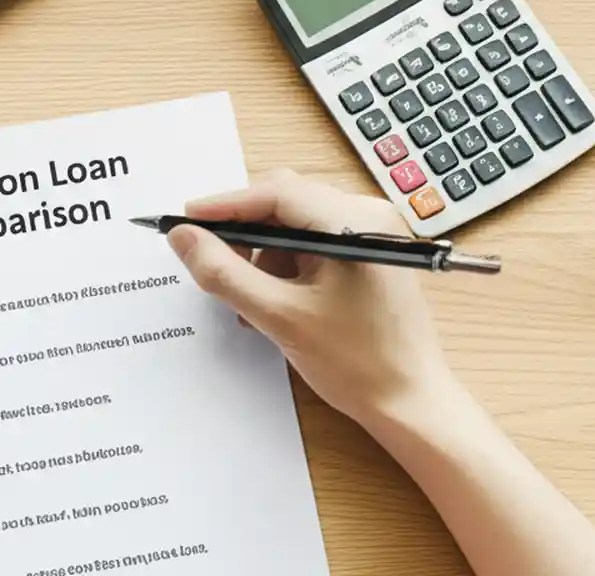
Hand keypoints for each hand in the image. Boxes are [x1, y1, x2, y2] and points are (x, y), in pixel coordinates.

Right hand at [166, 170, 454, 427]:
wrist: (410, 402)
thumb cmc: (357, 363)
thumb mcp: (278, 316)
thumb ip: (224, 273)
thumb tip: (183, 238)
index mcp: (354, 222)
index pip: (275, 193)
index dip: (223, 205)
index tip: (184, 223)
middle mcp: (368, 215)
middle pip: (284, 202)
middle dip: (243, 233)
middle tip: (210, 262)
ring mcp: (373, 233)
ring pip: (295, 223)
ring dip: (263, 254)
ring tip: (250, 299)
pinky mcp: (369, 253)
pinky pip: (313, 241)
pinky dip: (285, 265)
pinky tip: (275, 300)